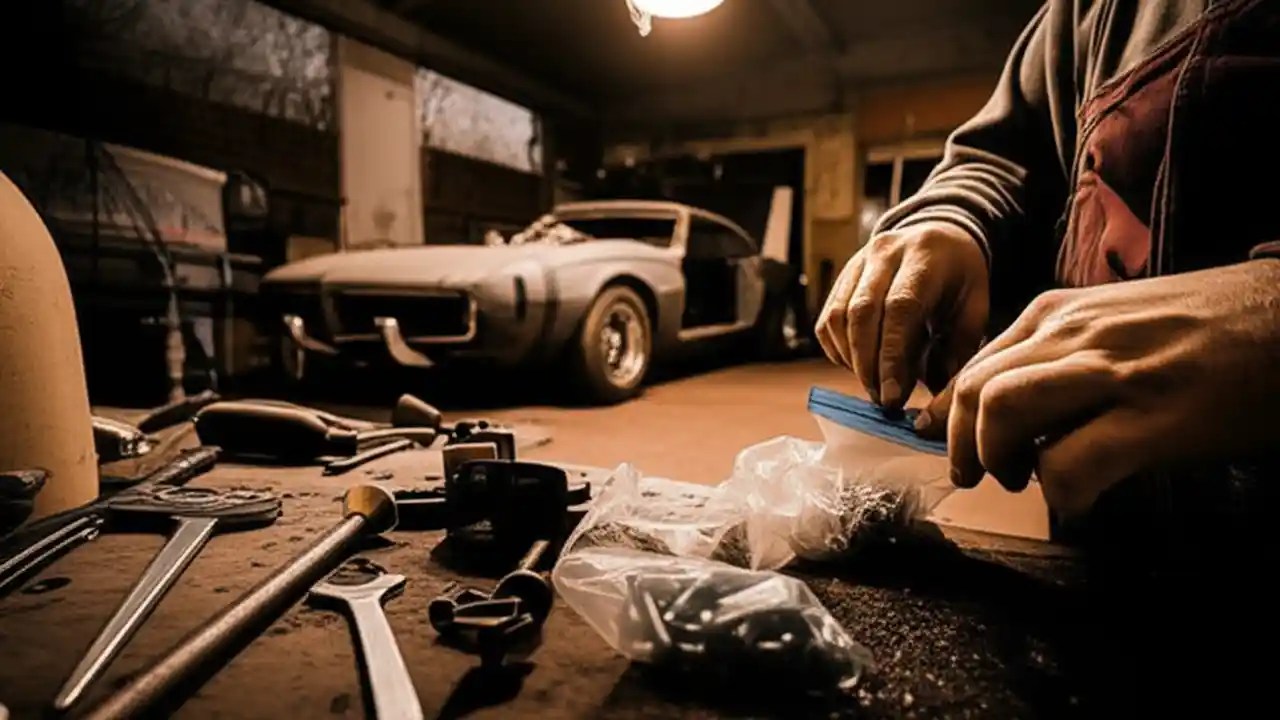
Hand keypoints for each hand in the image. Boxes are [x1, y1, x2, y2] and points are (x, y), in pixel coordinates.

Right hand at [815, 222, 988, 408]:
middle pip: (862, 313)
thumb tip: (935, 399)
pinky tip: (859, 365)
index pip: (899, 308)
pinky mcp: (840, 277)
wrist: (937, 234)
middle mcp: (885, 252)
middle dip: (868, 365)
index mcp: (925, 257)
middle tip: (881, 401)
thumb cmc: (959, 279)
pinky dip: (838, 350)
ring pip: (838, 317)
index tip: (893, 397)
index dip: (891, 356)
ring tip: (873, 386)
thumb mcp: (973, 309)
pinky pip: (827, 320)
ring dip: (852, 360)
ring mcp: (857, 262)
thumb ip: (956, 351)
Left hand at [920, 260, 1279, 515]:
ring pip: (1003, 412)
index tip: (951, 446)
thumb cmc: (1214, 328)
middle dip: (961, 444)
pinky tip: (1083, 503)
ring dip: (998, 461)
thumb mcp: (1119, 322)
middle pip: (973, 389)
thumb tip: (1017, 407)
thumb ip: (1064, 353)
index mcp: (1062, 311)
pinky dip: (1063, 495)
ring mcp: (1113, 372)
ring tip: (1026, 482)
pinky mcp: (1154, 418)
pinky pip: (1071, 463)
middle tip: (979, 477)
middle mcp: (1075, 334)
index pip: (975, 365)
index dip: (952, 416)